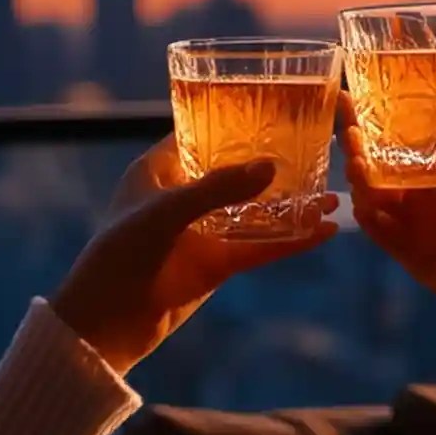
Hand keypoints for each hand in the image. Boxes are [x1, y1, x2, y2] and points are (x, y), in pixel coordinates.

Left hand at [51, 135, 338, 373]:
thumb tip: (271, 167)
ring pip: (255, 213)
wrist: (102, 326)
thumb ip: (218, 190)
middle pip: (236, 172)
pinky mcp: (215, 265)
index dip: (235, 120)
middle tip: (318, 149)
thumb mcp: (166, 213)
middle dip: (274, 163)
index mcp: (159, 170)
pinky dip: (290, 241)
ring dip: (291, 207)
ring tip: (332, 195)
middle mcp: (183, 196)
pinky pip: (259, 247)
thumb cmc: (119, 255)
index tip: (277, 107)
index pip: (201, 133)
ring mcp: (202, 232)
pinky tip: (322, 233)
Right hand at [339, 80, 435, 394]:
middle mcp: (429, 191)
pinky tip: (365, 209)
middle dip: (359, 143)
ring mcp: (420, 224)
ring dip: (362, 180)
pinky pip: (386, 236)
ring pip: (376, 197)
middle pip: (381, 163)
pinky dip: (373, 223)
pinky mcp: (416, 256)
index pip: (408, 133)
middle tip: (348, 123)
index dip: (380, 112)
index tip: (356, 87)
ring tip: (357, 162)